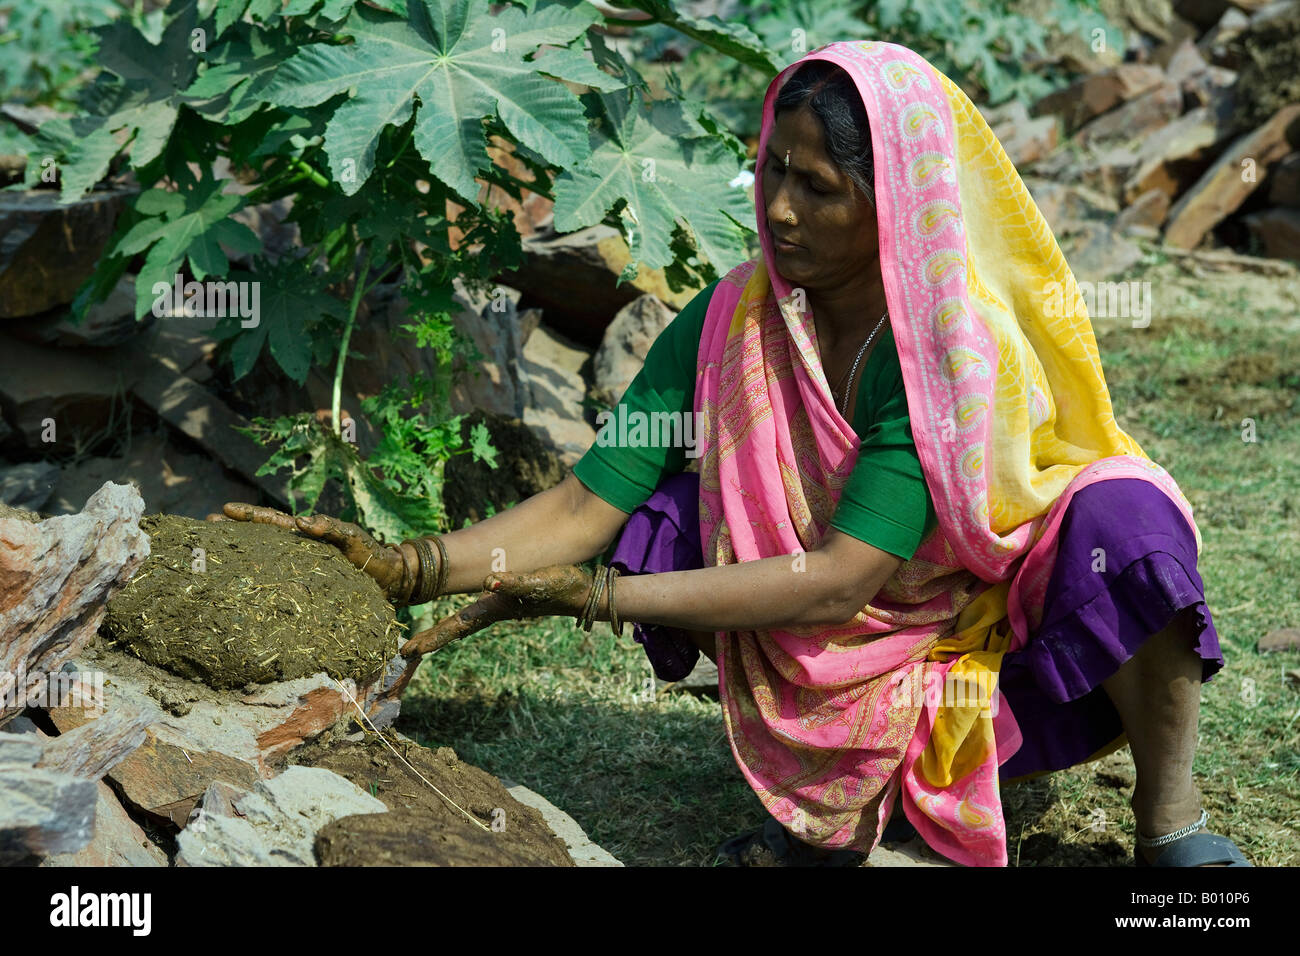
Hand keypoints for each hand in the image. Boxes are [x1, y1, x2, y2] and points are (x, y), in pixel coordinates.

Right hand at [207, 502, 411, 603]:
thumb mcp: (355, 538)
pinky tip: (240, 590)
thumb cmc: (374, 556)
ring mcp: (300, 569)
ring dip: (240, 555)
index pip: (273, 523)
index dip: (249, 516)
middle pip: (260, 538)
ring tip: (214, 553)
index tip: (223, 510)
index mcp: (307, 536)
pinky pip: (276, 583)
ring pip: (264, 558)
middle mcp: (299, 551)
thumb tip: (303, 521)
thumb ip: (333, 529)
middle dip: (234, 533)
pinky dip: (257, 582)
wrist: (391, 580)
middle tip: (205, 528)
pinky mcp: (305, 589)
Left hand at [400, 565, 594, 657]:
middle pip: (455, 629)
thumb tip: (490, 581)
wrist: (582, 593)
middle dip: (430, 640)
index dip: (432, 637)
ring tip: (421, 643)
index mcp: (495, 609)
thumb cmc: (562, 586)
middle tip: (405, 652)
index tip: (408, 650)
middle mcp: (493, 611)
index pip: (457, 626)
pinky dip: (457, 622)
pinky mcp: (506, 602)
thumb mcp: (540, 582)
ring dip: (441, 633)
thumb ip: (515, 582)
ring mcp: (499, 609)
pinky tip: (454, 624)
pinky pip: (474, 614)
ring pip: (463, 624)